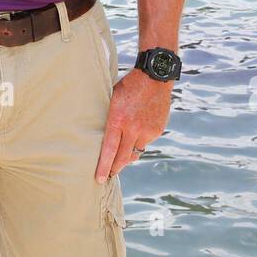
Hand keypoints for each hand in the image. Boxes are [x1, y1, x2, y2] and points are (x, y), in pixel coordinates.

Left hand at [94, 68, 170, 182]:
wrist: (154, 77)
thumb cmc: (128, 86)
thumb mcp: (112, 99)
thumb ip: (109, 119)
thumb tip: (103, 137)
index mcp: (118, 120)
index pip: (109, 150)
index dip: (104, 166)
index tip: (100, 179)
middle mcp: (133, 128)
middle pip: (123, 157)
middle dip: (115, 168)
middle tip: (108, 175)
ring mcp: (147, 131)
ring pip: (135, 152)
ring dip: (127, 155)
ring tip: (121, 157)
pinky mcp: (157, 130)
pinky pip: (145, 142)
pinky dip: (139, 141)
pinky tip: (136, 133)